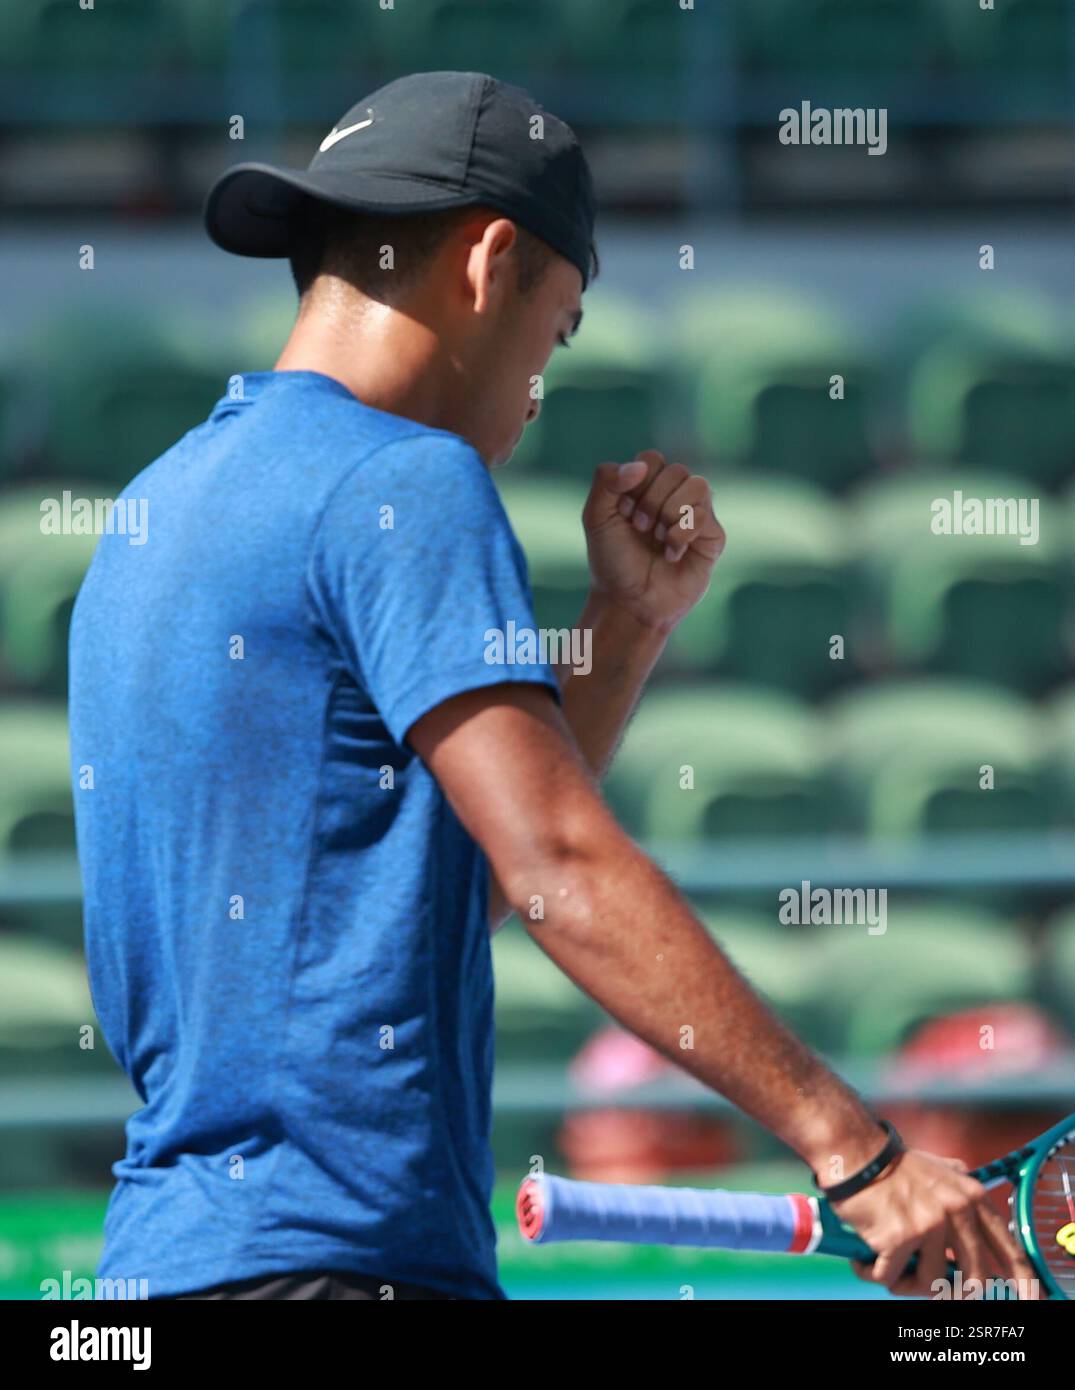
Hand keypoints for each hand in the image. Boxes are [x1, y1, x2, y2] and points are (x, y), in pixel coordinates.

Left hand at [582, 450, 724, 634]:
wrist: (629, 602)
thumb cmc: (612, 561)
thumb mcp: (596, 517)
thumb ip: (606, 481)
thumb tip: (639, 466)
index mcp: (648, 487)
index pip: (652, 459)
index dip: (637, 482)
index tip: (623, 512)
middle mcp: (675, 497)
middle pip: (676, 470)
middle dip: (652, 500)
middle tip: (640, 527)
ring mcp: (696, 515)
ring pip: (698, 484)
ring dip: (670, 512)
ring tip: (658, 538)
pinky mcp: (712, 537)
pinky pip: (705, 515)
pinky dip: (681, 535)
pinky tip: (671, 555)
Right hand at [833, 1150, 1041, 1298]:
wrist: (856, 1154)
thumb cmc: (893, 1165)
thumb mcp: (940, 1169)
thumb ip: (961, 1187)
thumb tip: (977, 1201)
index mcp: (971, 1197)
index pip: (1008, 1248)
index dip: (1023, 1280)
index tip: (1030, 1299)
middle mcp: (956, 1212)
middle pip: (973, 1279)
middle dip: (953, 1292)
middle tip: (929, 1286)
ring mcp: (929, 1226)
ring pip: (929, 1283)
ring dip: (905, 1282)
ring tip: (886, 1263)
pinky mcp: (900, 1237)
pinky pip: (890, 1278)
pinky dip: (873, 1273)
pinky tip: (863, 1260)